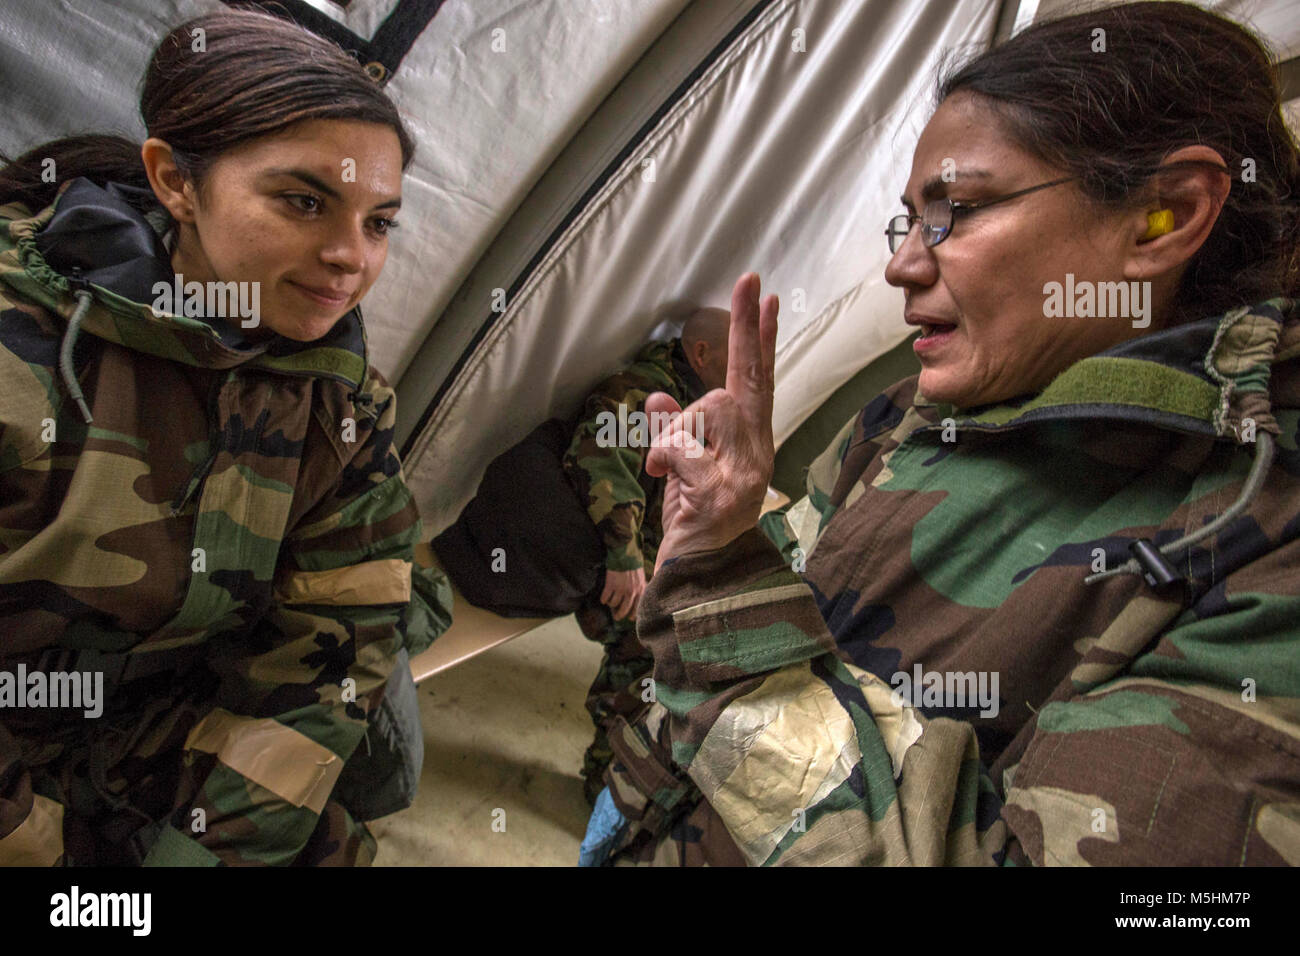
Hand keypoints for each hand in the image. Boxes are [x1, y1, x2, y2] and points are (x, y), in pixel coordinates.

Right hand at [601, 567, 646, 619]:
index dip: (632, 615)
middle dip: (619, 615)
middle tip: (616, 617)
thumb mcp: (641, 579)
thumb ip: (641, 589)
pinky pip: (605, 597)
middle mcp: (631, 592)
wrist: (625, 555)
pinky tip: (603, 599)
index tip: (629, 618)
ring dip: (611, 605)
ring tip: (610, 603)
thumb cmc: (634, 566)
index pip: (637, 608)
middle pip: (624, 610)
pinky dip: (604, 600)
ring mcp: (620, 589)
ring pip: (614, 604)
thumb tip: (639, 599)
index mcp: (640, 590)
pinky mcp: (610, 585)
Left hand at [645, 272, 777, 573]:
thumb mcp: (683, 471)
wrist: (703, 582)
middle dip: (747, 328)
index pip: (757, 382)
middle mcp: (756, 451)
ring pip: (705, 410)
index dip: (760, 339)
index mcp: (750, 443)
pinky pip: (683, 448)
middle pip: (744, 381)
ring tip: (667, 468)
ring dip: (675, 430)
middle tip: (750, 280)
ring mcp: (743, 471)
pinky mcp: (720, 490)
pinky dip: (663, 456)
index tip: (767, 296)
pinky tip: (658, 474)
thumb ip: (675, 432)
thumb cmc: (695, 524)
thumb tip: (657, 397)